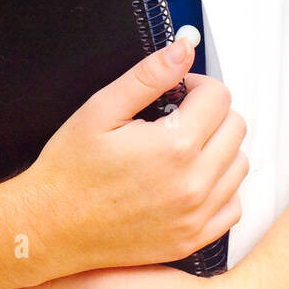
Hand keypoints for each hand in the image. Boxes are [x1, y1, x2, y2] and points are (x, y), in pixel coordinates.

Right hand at [15, 37, 247, 272]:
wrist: (51, 227)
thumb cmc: (70, 170)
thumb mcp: (102, 109)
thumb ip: (149, 75)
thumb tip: (183, 49)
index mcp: (174, 146)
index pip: (219, 97)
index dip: (196, 84)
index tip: (177, 92)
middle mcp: (193, 184)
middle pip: (235, 128)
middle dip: (210, 112)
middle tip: (177, 115)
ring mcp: (195, 216)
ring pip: (238, 165)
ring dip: (219, 147)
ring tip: (182, 146)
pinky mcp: (192, 240)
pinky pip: (232, 206)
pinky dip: (220, 187)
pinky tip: (191, 178)